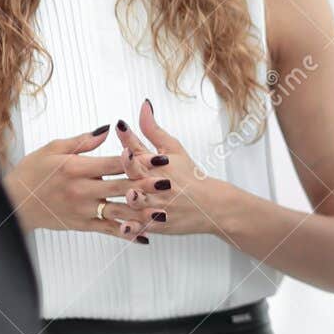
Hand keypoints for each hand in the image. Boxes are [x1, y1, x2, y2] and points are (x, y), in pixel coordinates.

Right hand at [2, 124, 149, 241]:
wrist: (12, 202)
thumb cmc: (32, 172)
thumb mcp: (54, 148)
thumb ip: (84, 141)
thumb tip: (109, 129)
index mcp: (76, 168)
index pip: (113, 163)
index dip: (138, 160)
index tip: (159, 158)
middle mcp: (81, 190)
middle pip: (119, 187)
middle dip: (146, 185)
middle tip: (169, 183)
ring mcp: (82, 209)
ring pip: (117, 211)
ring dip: (142, 212)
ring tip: (163, 211)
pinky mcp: (81, 224)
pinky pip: (107, 230)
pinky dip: (126, 233)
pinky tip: (145, 235)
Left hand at [113, 99, 245, 236]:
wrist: (212, 204)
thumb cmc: (190, 175)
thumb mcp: (174, 149)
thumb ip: (152, 130)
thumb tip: (143, 106)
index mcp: (158, 165)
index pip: (140, 150)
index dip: (129, 139)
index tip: (120, 127)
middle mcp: (157, 184)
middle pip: (141, 175)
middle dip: (133, 166)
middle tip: (127, 156)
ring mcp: (158, 205)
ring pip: (141, 204)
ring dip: (136, 199)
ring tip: (131, 195)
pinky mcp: (158, 225)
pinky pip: (144, 227)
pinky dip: (135, 228)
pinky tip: (125, 227)